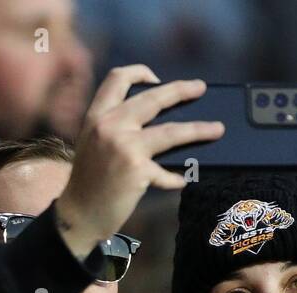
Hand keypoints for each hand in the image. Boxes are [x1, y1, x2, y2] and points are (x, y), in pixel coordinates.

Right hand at [56, 66, 223, 257]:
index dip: (139, 72)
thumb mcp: (92, 145)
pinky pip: (168, 171)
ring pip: (172, 131)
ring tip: (217, 129)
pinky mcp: (138, 170)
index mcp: (96, 116)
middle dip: (181, 90)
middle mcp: (110, 125)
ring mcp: (124, 146)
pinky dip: (177, 177)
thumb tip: (159, 124)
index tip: (157, 78)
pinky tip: (182, 179)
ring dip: (199, 130)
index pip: (117, 79)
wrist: (78, 215)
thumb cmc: (89, 183)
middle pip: (153, 98)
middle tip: (201, 88)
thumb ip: (115, 129)